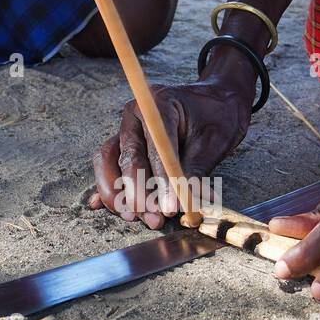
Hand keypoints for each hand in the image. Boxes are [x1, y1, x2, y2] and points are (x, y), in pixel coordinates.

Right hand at [89, 82, 250, 228]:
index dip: (161, 180)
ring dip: (119, 193)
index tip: (170, 206)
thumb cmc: (217, 116)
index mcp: (157, 104)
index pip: (154, 147)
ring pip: (109, 162)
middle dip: (137, 191)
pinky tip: (101, 204)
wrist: (218, 101)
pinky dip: (107, 186)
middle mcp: (135, 116)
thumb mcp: (214, 142)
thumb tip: (185, 202)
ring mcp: (127, 130)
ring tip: (135, 217)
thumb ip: (196, 169)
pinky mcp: (125, 145)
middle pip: (126, 155)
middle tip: (154, 217)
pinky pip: (109, 166)